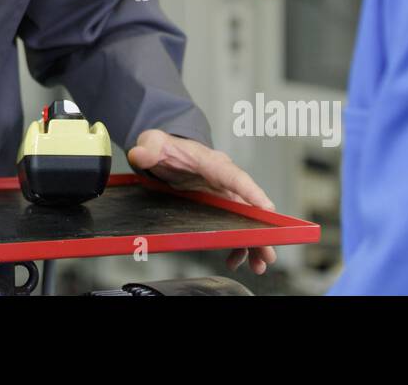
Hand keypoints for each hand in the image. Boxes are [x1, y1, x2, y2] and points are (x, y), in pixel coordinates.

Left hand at [128, 128, 278, 275]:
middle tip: (268, 251)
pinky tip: (235, 259)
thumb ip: (148, 147)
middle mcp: (223, 179)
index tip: (268, 210)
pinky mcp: (219, 206)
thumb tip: (139, 154)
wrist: (164, 152)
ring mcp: (223, 193)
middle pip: (247, 204)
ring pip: (245, 219)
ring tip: (259, 264)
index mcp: (210, 162)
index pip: (234, 176)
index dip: (252, 193)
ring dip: (253, 241)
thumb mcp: (154, 143)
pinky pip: (234, 225)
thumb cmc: (165, 147)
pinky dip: (237, 243)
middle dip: (260, 227)